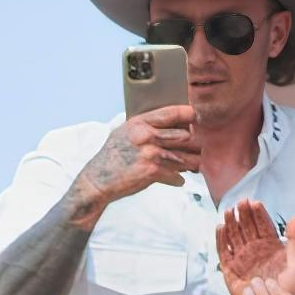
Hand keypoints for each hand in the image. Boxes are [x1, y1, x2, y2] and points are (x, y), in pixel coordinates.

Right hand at [73, 105, 199, 219]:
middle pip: (185, 136)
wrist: (98, 181)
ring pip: (185, 158)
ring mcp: (151, 154)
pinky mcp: (152, 172)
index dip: (189, 115)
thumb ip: (145, 127)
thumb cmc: (111, 158)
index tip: (197, 118)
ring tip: (191, 165)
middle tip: (197, 149)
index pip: (172, 113)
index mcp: (140, 123)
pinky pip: (177, 176)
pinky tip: (175, 179)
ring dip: (191, 164)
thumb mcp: (124, 133)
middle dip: (194, 145)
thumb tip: (170, 124)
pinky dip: (178, 179)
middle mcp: (147, 136)